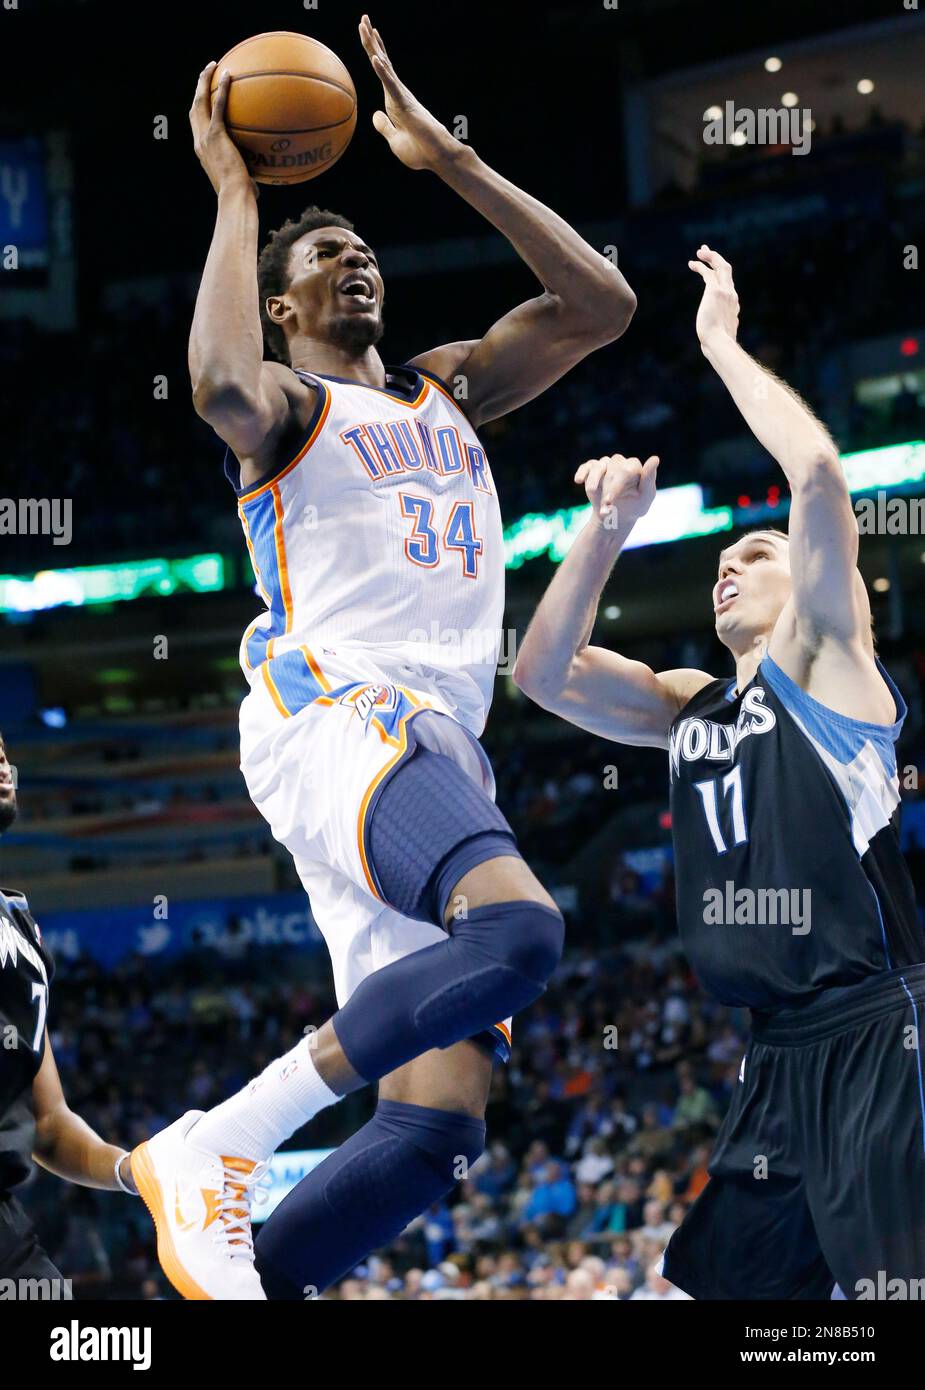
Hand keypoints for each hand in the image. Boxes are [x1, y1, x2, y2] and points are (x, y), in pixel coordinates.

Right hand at [189, 62, 254, 195]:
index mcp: (202, 150)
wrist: (234, 197)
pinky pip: (218, 106)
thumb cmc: (241, 197)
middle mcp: (199, 141)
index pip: (197, 125)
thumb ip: (247, 178)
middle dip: (199, 88)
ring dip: (204, 81)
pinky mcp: (216, 134)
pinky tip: (228, 74)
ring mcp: (205, 137)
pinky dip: (221, 88)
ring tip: (213, 65)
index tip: (205, 97)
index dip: (199, 109)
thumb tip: (260, 183)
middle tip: (206, 73)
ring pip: (200, 101)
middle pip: (194, 108)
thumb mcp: (242, 184)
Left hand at [359, 16, 460, 171]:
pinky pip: (391, 85)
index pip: (382, 71)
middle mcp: (398, 93)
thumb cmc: (420, 151)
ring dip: (374, 47)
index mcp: (394, 101)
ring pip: (384, 67)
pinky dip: (382, 72)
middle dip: (371, 40)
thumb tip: (375, 115)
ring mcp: (401, 96)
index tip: (369, 33)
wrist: (438, 158)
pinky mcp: (405, 104)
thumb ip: (384, 127)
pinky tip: (375, 59)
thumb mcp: (395, 140)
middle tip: (363, 19)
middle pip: (382, 61)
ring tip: (365, 27)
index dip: (375, 52)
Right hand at [575, 453, 659, 530]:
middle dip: (606, 490)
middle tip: (605, 510)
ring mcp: (605, 466)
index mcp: (634, 467)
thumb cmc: (635, 506)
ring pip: (597, 467)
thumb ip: (649, 478)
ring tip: (592, 500)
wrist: (616, 517)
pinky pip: (586, 467)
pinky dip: (582, 473)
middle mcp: (619, 463)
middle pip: (611, 469)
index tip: (610, 501)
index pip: (626, 470)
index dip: (616, 487)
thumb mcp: (646, 496)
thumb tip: (655, 458)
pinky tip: (578, 480)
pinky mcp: (592, 470)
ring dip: (593, 485)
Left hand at [689, 245, 739, 348]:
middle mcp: (731, 296)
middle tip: (706, 251)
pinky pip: (708, 273)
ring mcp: (725, 292)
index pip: (728, 285)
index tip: (711, 272)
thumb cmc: (717, 344)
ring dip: (710, 257)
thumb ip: (717, 333)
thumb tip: (710, 344)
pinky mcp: (715, 291)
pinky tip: (692, 264)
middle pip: (727, 271)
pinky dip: (700, 266)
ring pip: (721, 267)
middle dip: (716, 259)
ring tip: (700, 251)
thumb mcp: (719, 336)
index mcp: (733, 306)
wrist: (719, 343)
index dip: (719, 277)